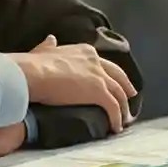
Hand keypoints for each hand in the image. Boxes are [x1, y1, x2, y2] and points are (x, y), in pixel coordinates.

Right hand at [10, 35, 137, 133]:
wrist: (35, 73)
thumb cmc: (35, 63)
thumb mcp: (44, 49)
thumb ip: (50, 45)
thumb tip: (51, 39)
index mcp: (85, 51)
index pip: (104, 63)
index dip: (111, 72)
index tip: (114, 79)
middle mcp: (96, 62)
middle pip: (118, 76)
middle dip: (126, 86)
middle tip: (132, 95)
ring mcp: (99, 77)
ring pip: (119, 93)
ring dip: (123, 108)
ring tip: (125, 118)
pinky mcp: (99, 93)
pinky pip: (113, 107)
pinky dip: (117, 118)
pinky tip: (116, 127)